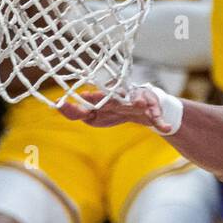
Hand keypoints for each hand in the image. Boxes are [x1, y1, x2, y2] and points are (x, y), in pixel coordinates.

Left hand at [58, 86, 175, 133]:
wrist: (141, 109)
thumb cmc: (115, 111)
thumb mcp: (94, 117)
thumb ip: (78, 113)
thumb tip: (58, 105)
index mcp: (107, 96)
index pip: (97, 97)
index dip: (90, 99)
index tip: (81, 99)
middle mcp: (123, 96)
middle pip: (118, 96)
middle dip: (113, 98)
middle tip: (103, 97)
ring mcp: (139, 101)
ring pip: (140, 101)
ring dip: (141, 102)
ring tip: (143, 106)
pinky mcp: (153, 109)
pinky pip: (157, 115)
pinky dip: (160, 120)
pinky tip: (164, 126)